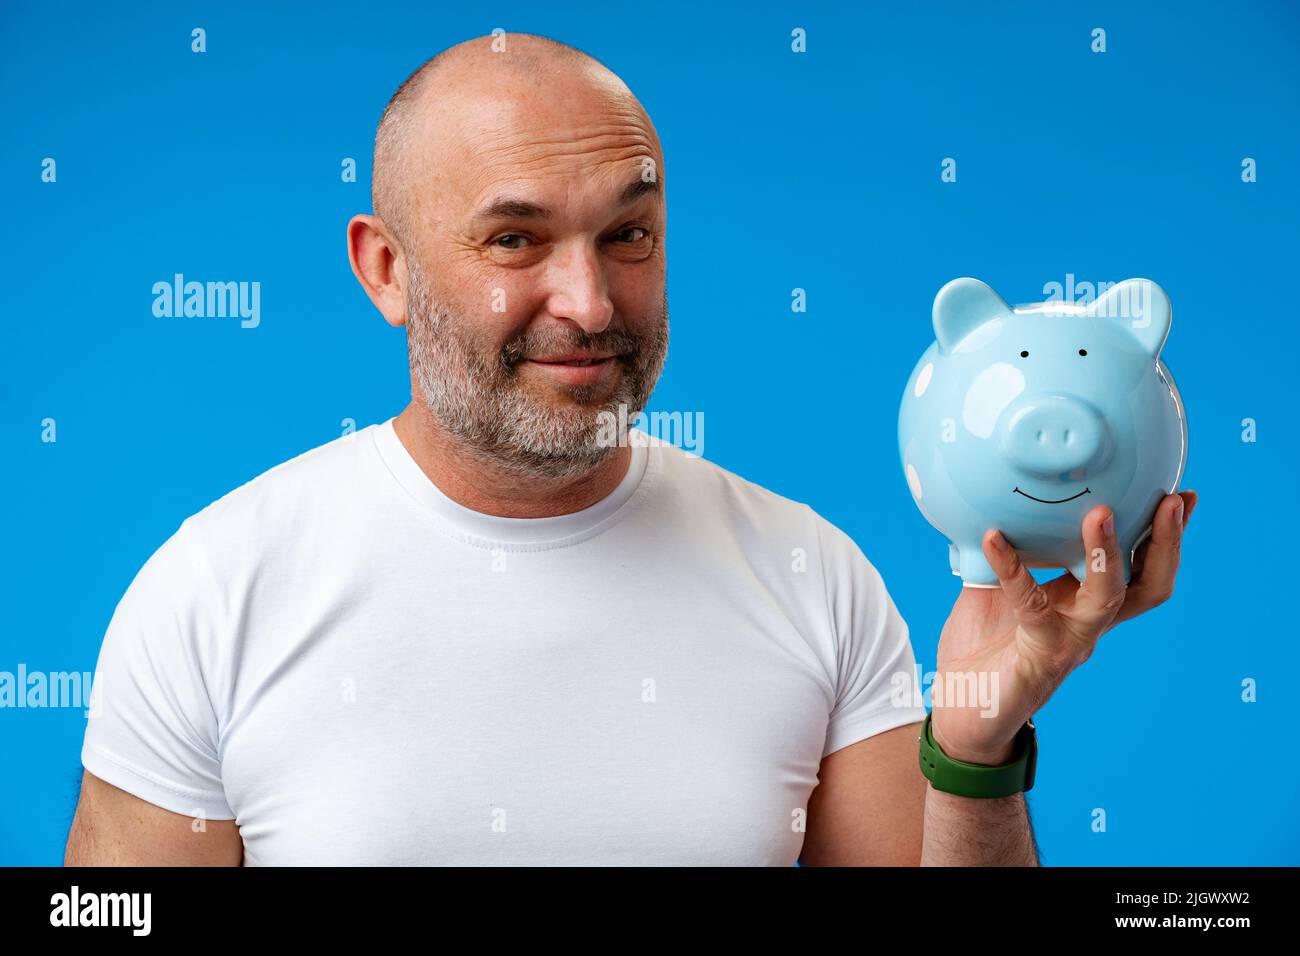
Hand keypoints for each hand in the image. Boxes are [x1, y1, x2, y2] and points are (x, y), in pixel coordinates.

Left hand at [930, 490, 1197, 764]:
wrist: (961, 712)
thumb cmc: (982, 650)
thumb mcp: (996, 590)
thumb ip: (1009, 556)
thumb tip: (999, 507)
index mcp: (1085, 604)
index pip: (1140, 569)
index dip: (1163, 537)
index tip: (1180, 496)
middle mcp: (1088, 624)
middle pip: (1149, 585)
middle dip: (1165, 542)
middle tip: (1170, 502)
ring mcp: (1070, 641)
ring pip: (1109, 597)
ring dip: (1106, 554)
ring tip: (1100, 514)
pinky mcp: (1039, 655)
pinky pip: (1031, 603)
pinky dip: (1012, 567)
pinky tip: (993, 538)